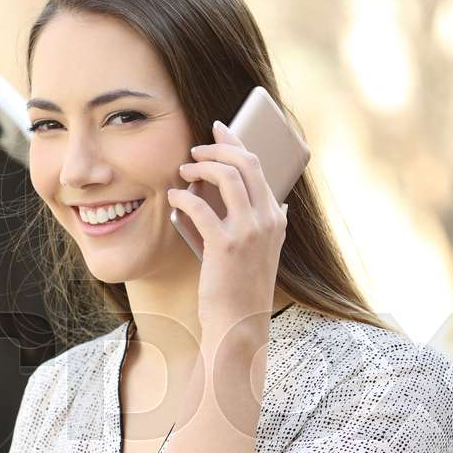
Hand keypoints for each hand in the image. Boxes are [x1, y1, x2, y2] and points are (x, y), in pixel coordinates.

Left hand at [165, 120, 288, 343]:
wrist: (240, 324)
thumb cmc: (243, 287)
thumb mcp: (265, 252)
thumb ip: (272, 226)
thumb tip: (280, 204)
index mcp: (276, 218)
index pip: (259, 167)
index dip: (236, 143)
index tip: (218, 129)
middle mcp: (268, 220)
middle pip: (246, 164)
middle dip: (218, 148)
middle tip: (194, 148)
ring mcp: (249, 233)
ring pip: (228, 178)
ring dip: (202, 167)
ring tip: (184, 169)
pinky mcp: (226, 246)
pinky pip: (202, 208)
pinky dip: (184, 197)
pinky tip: (173, 197)